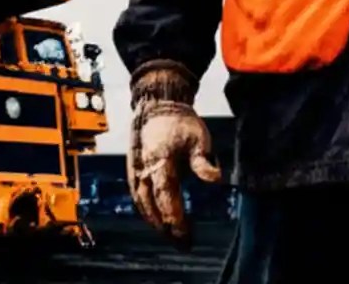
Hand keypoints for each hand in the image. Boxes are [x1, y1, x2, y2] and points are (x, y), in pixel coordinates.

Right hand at [126, 65, 221, 248]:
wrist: (158, 106)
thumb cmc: (180, 122)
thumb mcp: (199, 138)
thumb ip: (203, 160)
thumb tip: (215, 179)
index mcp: (160, 161)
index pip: (166, 197)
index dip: (175, 219)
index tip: (186, 234)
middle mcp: (144, 168)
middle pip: (152, 206)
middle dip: (166, 227)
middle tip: (181, 243)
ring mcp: (135, 169)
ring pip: (141, 203)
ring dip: (155, 222)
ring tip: (170, 236)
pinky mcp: (133, 169)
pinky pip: (136, 195)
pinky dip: (145, 211)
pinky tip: (155, 220)